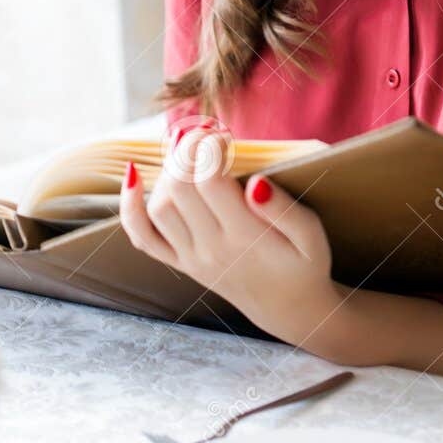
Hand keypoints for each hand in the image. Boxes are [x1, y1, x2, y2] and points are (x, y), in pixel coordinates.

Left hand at [118, 122, 343, 353]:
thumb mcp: (312, 237)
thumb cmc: (304, 264)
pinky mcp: (181, 263)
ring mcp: (192, 258)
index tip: (222, 133)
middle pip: (180, 189)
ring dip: (169, 172)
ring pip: (160, 207)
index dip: (209, 148)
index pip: (209, 181)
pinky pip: (143, 238)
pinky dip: (130, 208)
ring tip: (190, 153)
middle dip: (186, 151)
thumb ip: (285, 210)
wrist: (290, 309)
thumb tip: (256, 182)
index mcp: (245, 237)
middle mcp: (211, 248)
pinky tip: (134, 176)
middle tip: (204, 132)